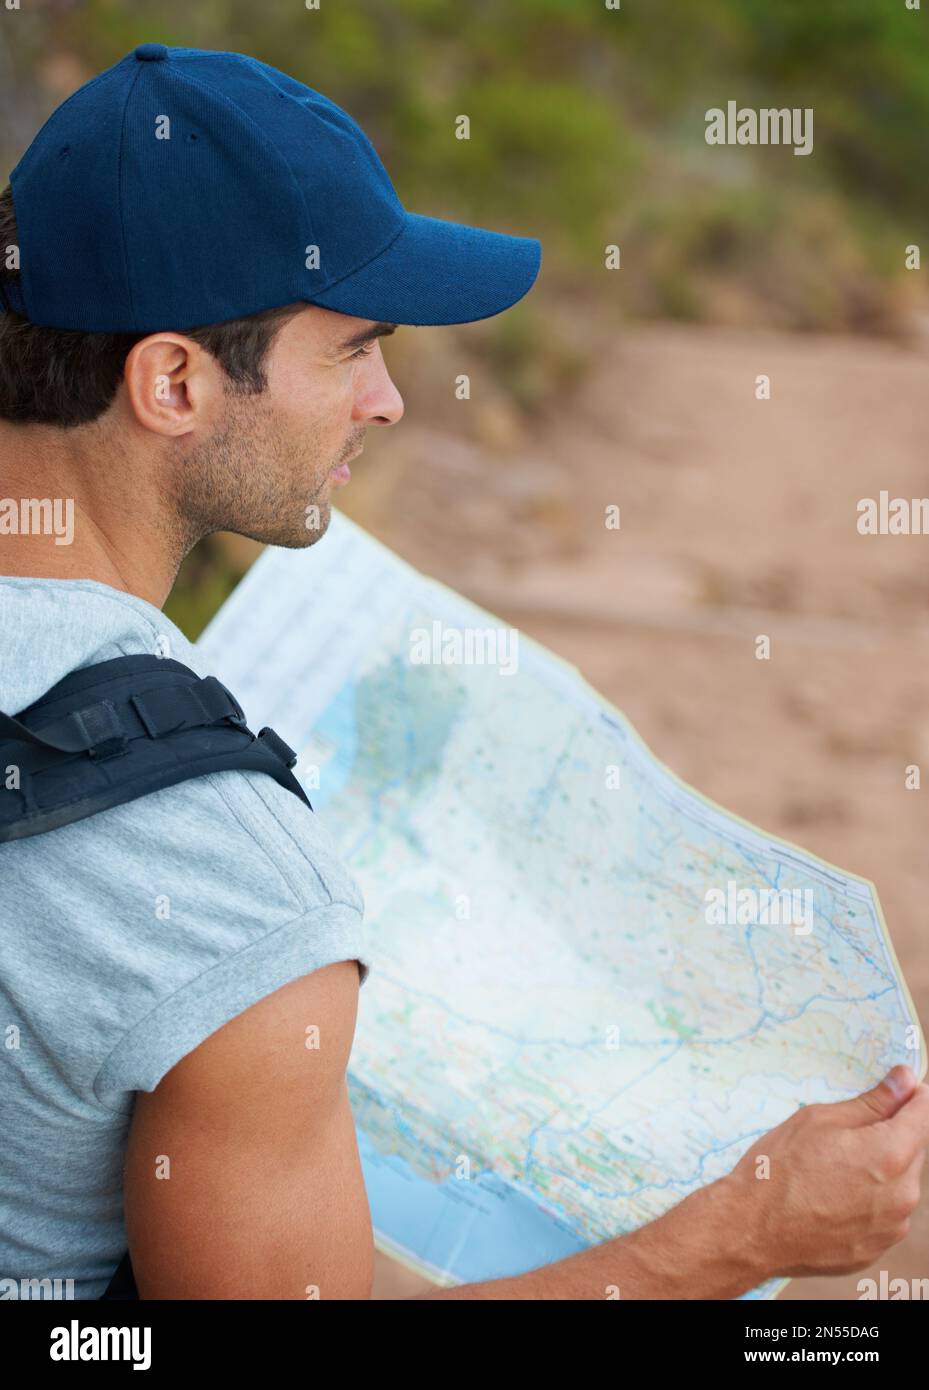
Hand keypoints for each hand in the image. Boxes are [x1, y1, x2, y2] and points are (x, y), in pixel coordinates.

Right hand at [723, 1064, 928, 1278]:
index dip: (913, 1096)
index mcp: (890, 1154)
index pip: (923, 1114)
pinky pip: (886, 1213)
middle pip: (915, 1149)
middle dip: (893, 1134)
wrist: (751, 1231)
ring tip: (835, 1169)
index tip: (900, 1088)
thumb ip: (872, 1102)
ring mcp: (892, 1227)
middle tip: (848, 1132)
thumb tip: (905, 1080)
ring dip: (882, 1169)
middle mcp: (903, 1194)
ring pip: (901, 1183)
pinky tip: (834, 1195)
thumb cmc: (779, 1169)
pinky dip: (871, 1199)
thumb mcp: (819, 1119)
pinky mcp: (878, 1249)